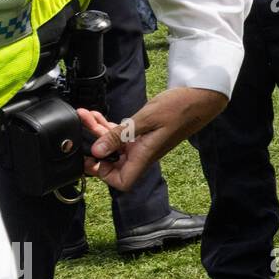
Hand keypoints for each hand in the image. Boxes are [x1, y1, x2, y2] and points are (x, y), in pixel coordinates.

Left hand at [79, 86, 225, 189]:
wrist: (199, 97)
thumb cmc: (179, 108)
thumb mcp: (145, 119)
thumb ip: (119, 135)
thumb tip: (97, 151)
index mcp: (144, 155)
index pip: (121, 181)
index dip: (104, 175)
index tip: (91, 159)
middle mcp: (142, 153)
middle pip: (112, 161)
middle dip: (93, 146)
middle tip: (80, 130)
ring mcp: (143, 143)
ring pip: (114, 145)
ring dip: (98, 132)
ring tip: (86, 115)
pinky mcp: (144, 132)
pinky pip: (121, 134)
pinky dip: (108, 126)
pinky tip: (98, 115)